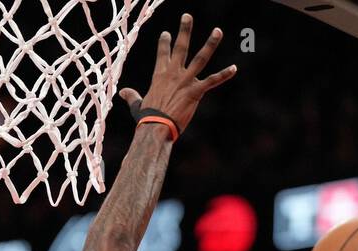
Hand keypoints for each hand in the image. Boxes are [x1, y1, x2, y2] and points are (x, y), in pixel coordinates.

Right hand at [118, 13, 236, 135]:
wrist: (156, 127)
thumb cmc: (147, 118)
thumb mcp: (137, 105)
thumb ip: (132, 96)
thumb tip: (123, 92)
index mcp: (160, 75)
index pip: (162, 54)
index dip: (164, 43)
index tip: (166, 33)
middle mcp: (174, 73)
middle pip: (180, 47)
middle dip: (184, 30)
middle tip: (187, 16)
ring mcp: (186, 81)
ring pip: (201, 58)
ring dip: (210, 44)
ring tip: (217, 31)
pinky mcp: (196, 92)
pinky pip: (213, 81)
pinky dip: (224, 75)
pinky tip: (234, 68)